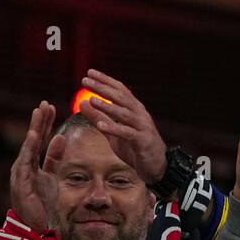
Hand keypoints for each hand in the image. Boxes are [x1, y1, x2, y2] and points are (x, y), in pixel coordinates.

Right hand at [10, 101, 64, 231]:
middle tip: (45, 104)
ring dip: (34, 130)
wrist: (36, 226)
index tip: (51, 107)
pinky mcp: (21, 183)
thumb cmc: (42, 202)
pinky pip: (25, 162)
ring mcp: (20, 174)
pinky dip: (29, 148)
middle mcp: (24, 166)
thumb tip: (61, 138)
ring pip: (28, 147)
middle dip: (39, 121)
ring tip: (39, 113)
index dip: (45, 124)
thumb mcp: (52, 176)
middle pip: (33, 140)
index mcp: (32, 164)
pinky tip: (34, 136)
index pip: (40, 140)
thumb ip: (54, 158)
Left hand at [79, 69, 167, 184]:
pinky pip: (127, 133)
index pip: (120, 90)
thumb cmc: (135, 148)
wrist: (157, 167)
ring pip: (124, 113)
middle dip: (103, 88)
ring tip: (92, 100)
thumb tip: (82, 102)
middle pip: (121, 97)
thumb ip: (99, 117)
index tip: (90, 72)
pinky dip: (114, 129)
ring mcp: (143, 127)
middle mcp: (140, 114)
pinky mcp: (143, 141)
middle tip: (86, 81)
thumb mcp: (113, 131)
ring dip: (107, 106)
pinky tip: (101, 126)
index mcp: (134, 109)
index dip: (105, 80)